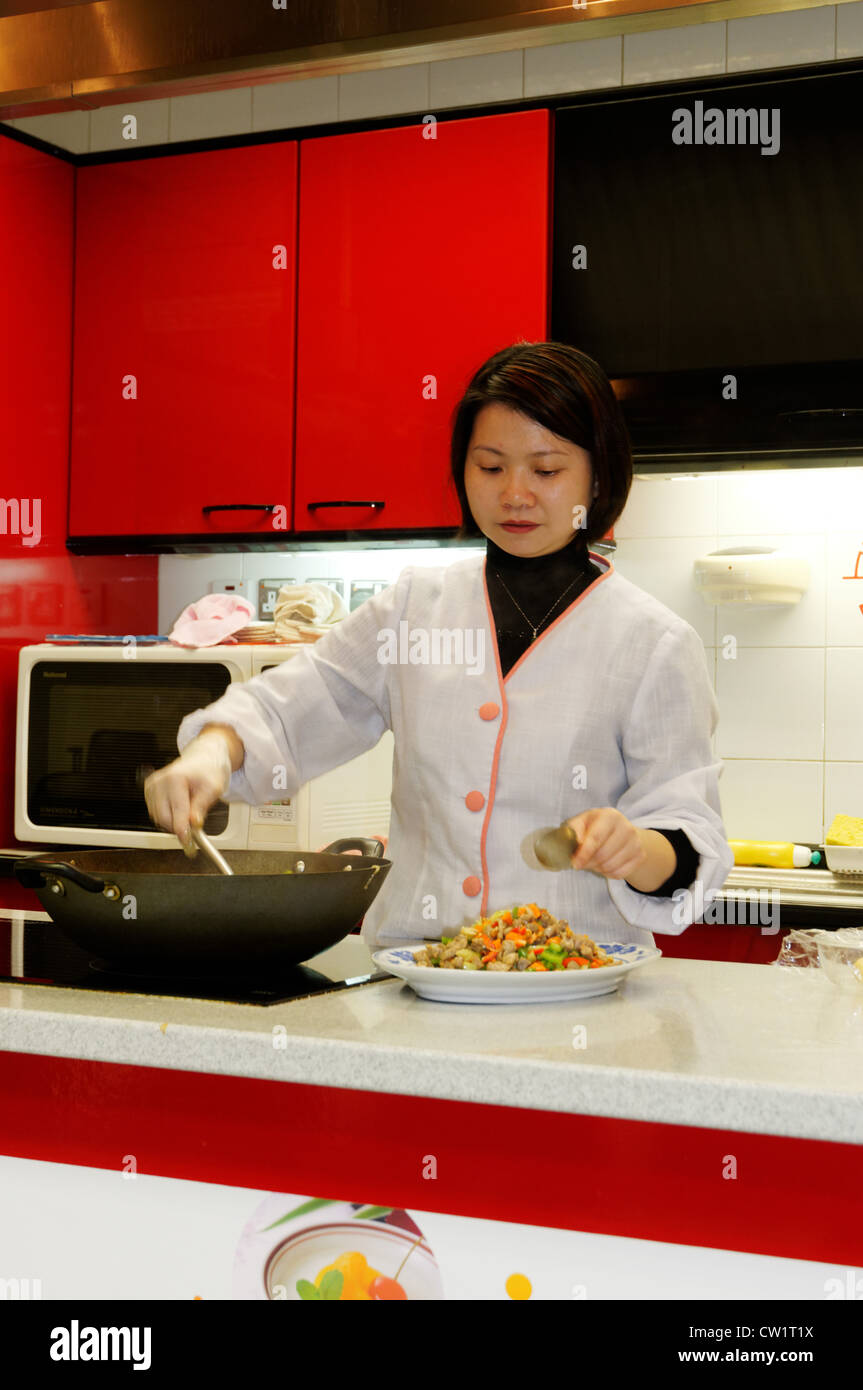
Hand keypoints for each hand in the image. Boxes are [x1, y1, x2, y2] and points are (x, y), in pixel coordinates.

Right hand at [143, 730, 233, 846]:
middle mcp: (159, 782)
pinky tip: (179, 806)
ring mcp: (152, 786)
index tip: (188, 843)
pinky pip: (156, 813)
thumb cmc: (209, 770)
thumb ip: (201, 807)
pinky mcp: (149, 791)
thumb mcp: (213, 788)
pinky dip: (168, 815)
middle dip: (179, 826)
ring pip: (159, 818)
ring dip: (174, 821)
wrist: (203, 758)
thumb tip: (193, 824)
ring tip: (190, 808)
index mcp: (175, 779)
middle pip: (164, 818)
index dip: (183, 831)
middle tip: (194, 829)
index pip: (177, 812)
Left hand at [565, 808, 646, 880]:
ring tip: (593, 861)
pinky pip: (620, 873)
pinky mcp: (640, 856)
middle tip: (581, 862)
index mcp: (610, 816)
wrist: (619, 831)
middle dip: (588, 863)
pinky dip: (608, 873)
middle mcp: (626, 827)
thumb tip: (573, 844)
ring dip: (597, 868)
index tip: (575, 864)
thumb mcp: (580, 823)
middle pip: (603, 855)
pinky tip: (604, 865)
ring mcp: (636, 842)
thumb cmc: (594, 827)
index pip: (596, 838)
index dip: (584, 853)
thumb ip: (573, 831)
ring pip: (611, 866)